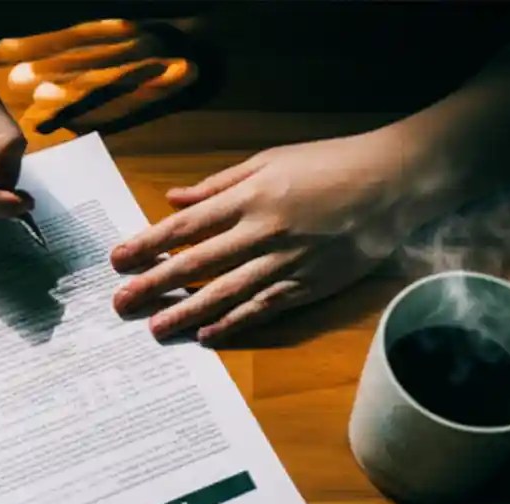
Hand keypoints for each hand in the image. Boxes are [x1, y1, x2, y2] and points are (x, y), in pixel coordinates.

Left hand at [111, 129, 435, 344]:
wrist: (392, 182)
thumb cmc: (329, 164)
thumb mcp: (269, 160)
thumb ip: (218, 185)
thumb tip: (174, 199)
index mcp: (249, 197)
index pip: (185, 227)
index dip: (148, 245)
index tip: (118, 259)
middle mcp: (262, 232)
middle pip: (197, 264)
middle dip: (154, 284)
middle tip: (121, 302)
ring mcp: (285, 263)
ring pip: (225, 293)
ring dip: (187, 312)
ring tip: (156, 328)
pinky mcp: (308, 285)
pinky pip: (263, 309)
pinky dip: (234, 323)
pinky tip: (209, 336)